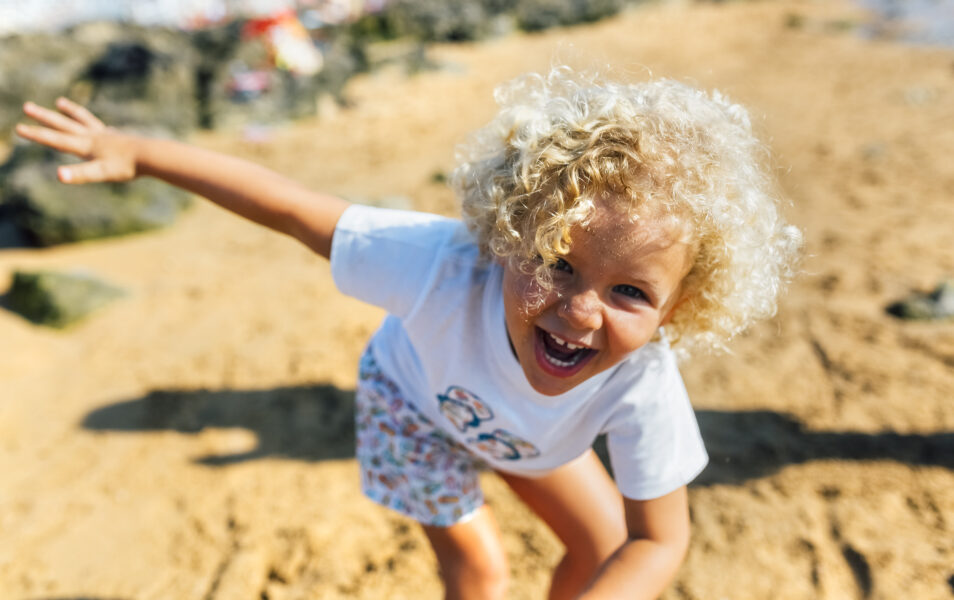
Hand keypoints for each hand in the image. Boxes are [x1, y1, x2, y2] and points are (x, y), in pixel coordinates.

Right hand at [16, 97, 138, 183]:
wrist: (151, 155)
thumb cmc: (126, 166)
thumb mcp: (99, 173)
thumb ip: (78, 174)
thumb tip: (59, 175)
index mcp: (85, 145)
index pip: (55, 139)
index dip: (36, 134)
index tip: (17, 127)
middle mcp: (93, 136)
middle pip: (64, 124)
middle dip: (44, 117)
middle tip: (27, 106)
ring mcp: (105, 135)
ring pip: (83, 120)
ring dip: (70, 112)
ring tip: (60, 102)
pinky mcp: (117, 137)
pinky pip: (101, 127)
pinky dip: (94, 123)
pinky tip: (99, 127)